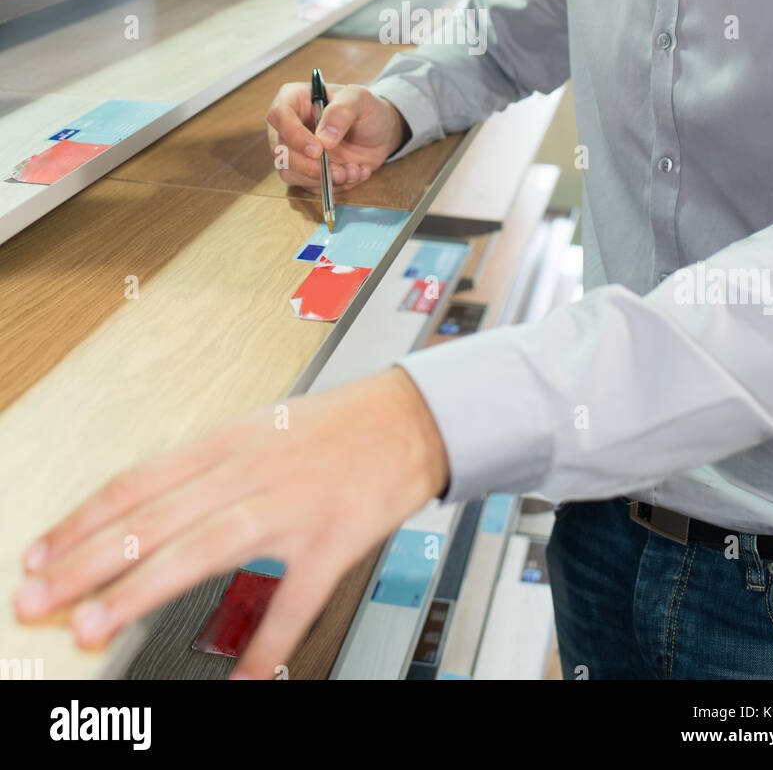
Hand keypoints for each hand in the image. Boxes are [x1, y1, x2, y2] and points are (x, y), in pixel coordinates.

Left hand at [14, 368, 449, 678]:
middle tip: (38, 600)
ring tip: (97, 627)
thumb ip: (207, 470)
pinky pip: (294, 600)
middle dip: (89, 562)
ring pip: (203, 548)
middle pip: (156, 517)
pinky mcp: (334, 540)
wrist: (412, 416)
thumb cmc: (335, 426)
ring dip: (142, 590)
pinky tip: (241, 679)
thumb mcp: (261, 430)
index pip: (138, 481)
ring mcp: (292, 506)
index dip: (82, 519)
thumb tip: (146, 508)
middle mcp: (251, 471)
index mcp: (229, 443)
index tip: (38, 554)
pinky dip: (266, 644)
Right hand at [265, 81, 409, 189]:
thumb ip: (341, 113)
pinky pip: (310, 185)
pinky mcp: (307, 171)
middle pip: (281, 152)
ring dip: (324, 179)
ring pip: (291, 173)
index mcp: (294, 99)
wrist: (380, 133)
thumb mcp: (359, 99)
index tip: (318, 150)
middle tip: (341, 170)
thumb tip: (324, 138)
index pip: (279, 116)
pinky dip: (335, 185)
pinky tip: (355, 173)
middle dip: (312, 167)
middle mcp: (290, 126)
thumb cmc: (366, 109)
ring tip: (354, 171)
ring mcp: (296, 151)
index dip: (294, 136)